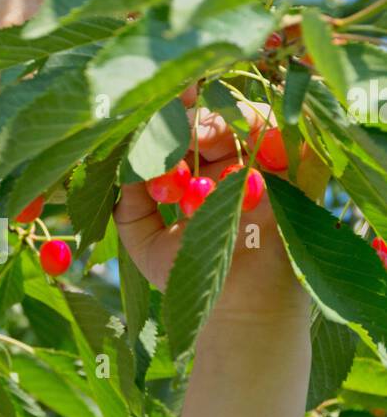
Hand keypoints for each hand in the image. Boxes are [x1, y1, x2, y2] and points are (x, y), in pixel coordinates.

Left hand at [113, 93, 314, 321]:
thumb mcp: (146, 241)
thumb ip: (128, 204)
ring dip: (216, 120)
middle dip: (186, 117)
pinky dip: (256, 124)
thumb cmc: (193, 277)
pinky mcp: (296, 168)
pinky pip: (282, 129)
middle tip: (168, 127)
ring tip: (193, 139)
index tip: (146, 107)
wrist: (240, 309)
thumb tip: (121, 162)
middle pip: (212, 115)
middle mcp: (233, 163)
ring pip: (244, 115)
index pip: (182, 130)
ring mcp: (264, 164)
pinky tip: (228, 143)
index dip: (166, 114)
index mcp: (201, 174)